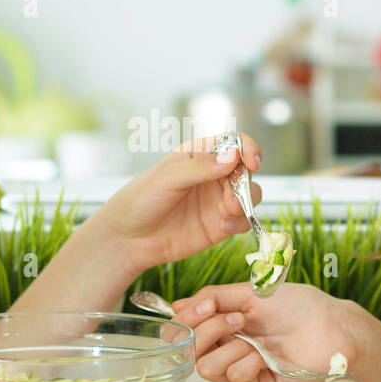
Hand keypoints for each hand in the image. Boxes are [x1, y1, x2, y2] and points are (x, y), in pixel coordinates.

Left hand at [96, 133, 263, 274]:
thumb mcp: (166, 178)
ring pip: (251, 195)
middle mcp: (213, 175)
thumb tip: (233, 157)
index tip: (251, 162)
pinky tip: (223, 228)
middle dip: (244, 183)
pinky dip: (241, 222)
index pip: (234, 142)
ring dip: (245, 203)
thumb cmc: (140, 200)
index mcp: (199, 154)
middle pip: (246, 170)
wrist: (129, 239)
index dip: (248, 148)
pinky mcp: (220, 225)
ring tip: (226, 213)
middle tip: (229, 200)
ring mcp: (218, 200)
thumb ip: (200, 168)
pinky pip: (244, 220)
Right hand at [170, 282, 363, 381]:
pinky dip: (247, 361)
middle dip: (205, 330)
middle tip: (236, 318)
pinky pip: (235, 377)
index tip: (203, 306)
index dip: (183, 321)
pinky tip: (266, 355)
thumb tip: (177, 305)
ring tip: (252, 336)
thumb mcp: (251, 293)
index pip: (183, 332)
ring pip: (206, 368)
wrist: (335, 326)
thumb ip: (214, 297)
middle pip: (188, 351)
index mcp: (223, 327)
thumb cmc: (300, 306)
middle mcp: (228, 350)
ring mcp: (243, 373)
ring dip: (227, 346)